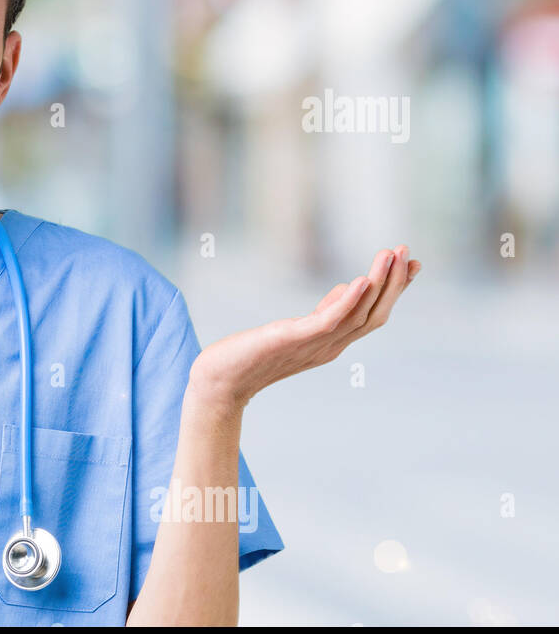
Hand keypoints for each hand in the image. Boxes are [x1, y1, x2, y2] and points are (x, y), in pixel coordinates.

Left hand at [189, 245, 420, 409]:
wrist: (219, 383)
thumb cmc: (252, 355)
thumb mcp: (295, 329)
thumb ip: (323, 313)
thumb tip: (348, 288)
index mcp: (331, 342)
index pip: (373, 314)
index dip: (394, 289)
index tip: (412, 263)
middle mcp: (330, 346)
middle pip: (374, 314)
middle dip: (394, 283)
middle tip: (406, 250)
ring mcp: (314, 345)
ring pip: (358, 315)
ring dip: (378, 284)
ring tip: (390, 254)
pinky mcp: (292, 340)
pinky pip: (328, 322)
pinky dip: (347, 302)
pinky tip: (361, 280)